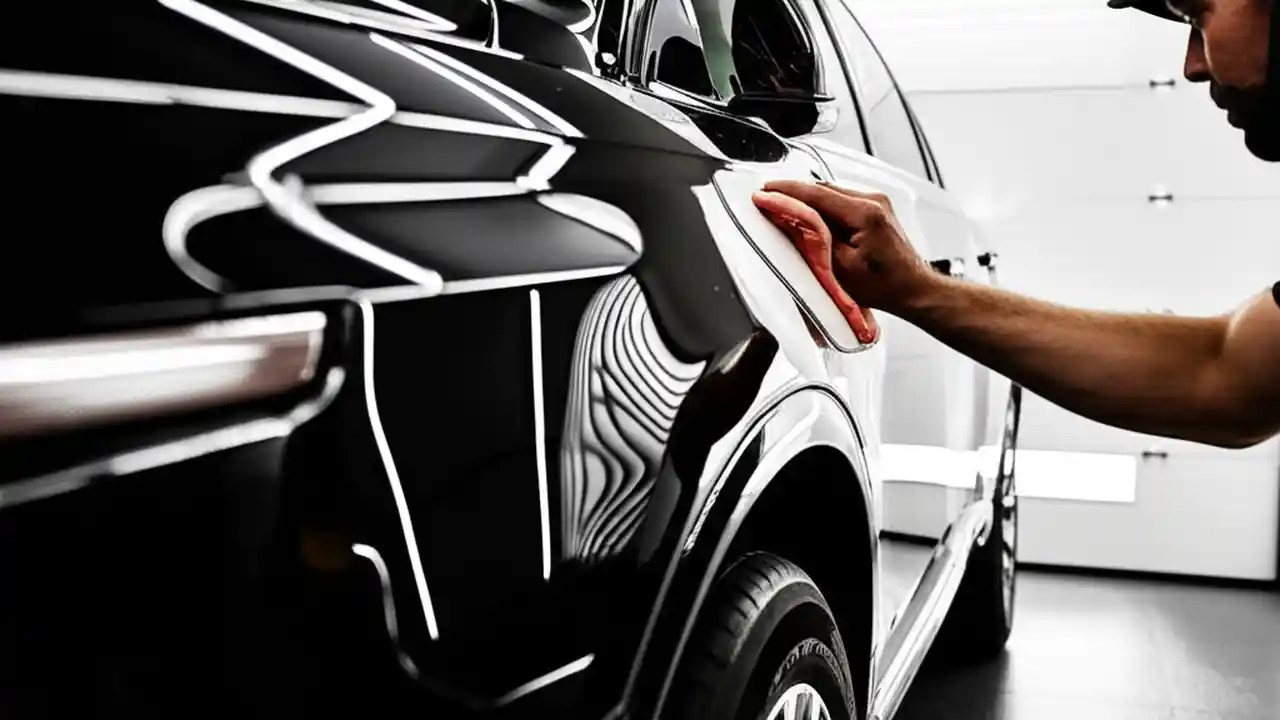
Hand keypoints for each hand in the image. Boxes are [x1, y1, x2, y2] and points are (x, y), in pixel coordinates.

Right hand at [752, 188, 879, 342]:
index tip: (765, 191)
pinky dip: (823, 204)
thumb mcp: (839, 267)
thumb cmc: (882, 286)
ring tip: (784, 205)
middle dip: (794, 192)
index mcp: (864, 213)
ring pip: (831, 192)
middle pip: (823, 189)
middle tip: (768, 197)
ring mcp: (877, 201)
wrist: (913, 289)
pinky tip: (809, 213)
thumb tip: (791, 220)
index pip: (816, 194)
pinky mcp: (876, 207)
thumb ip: (814, 240)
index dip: (786, 191)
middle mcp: (873, 200)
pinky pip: (842, 199)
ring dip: (808, 198)